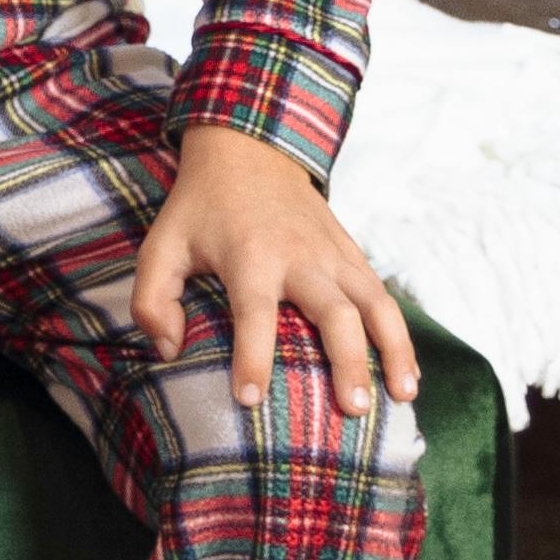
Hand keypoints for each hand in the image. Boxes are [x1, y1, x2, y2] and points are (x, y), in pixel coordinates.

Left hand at [131, 121, 410, 427]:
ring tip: (403, 396)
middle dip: (346, 361)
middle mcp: (300, 256)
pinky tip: (406, 373)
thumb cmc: (201, 208)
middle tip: (353, 410)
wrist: (248, 149)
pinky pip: (384, 298)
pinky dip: (399, 335)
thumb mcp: (161, 245)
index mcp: (250, 256)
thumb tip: (169, 350)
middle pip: (334, 312)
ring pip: (375, 305)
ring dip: (393, 350)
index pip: (253, 313)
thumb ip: (153, 299)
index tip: (249, 399)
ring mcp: (334, 254)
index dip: (251, 356)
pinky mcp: (353, 254)